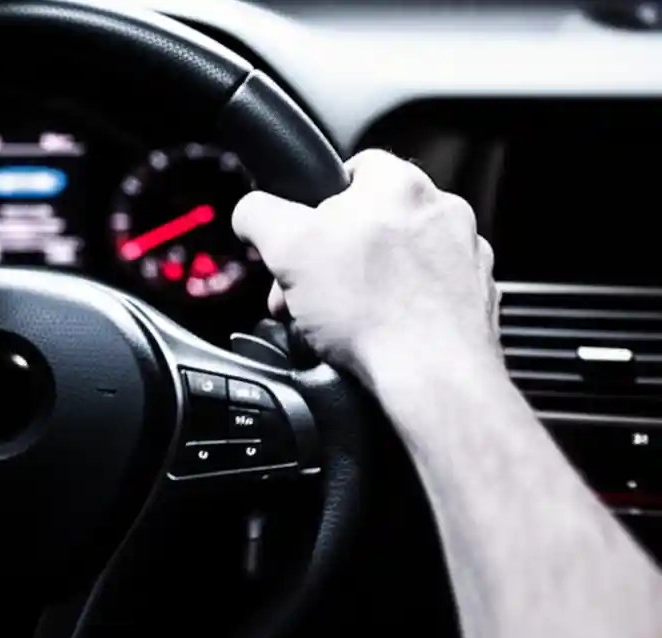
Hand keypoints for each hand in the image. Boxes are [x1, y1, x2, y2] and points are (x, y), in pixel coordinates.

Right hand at [231, 150, 498, 383]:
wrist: (432, 377)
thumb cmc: (371, 310)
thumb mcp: (285, 249)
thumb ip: (259, 214)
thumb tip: (251, 212)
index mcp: (399, 183)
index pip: (350, 169)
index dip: (314, 205)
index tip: (300, 240)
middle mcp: (442, 211)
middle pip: (371, 221)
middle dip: (333, 256)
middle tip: (309, 292)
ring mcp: (466, 256)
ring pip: (400, 259)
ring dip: (368, 284)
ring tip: (342, 320)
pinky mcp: (476, 298)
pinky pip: (427, 294)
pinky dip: (402, 310)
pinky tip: (380, 333)